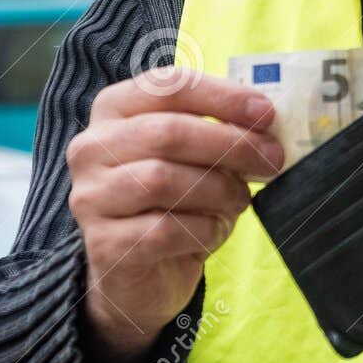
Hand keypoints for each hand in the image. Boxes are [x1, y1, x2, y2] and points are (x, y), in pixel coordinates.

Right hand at [69, 69, 282, 362]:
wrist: (142, 276)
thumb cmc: (174, 203)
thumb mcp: (195, 157)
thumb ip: (220, 131)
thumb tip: (265, 121)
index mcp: (114, 109)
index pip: (167, 85)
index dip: (222, 96)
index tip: (266, 113)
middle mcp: (91, 147)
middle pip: (168, 132)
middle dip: (230, 144)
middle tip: (271, 160)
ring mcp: (91, 196)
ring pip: (164, 180)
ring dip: (218, 189)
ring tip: (241, 199)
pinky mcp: (104, 244)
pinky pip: (164, 230)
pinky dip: (203, 229)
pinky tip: (214, 231)